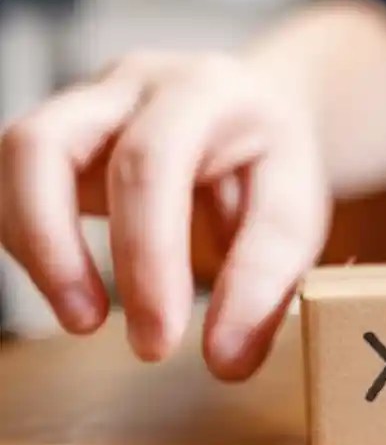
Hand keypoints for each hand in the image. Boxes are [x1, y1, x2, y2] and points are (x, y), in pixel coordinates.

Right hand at [0, 51, 329, 378]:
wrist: (260, 112)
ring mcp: (86, 102)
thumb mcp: (297, 214)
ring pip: (17, 156)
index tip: (160, 341)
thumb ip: (266, 283)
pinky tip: (74, 289)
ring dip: (35, 245)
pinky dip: (34, 242)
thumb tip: (225, 361)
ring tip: (84, 319)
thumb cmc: (273, 165)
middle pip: (46, 143)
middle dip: (62, 249)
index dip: (146, 256)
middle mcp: (133, 82)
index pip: (151, 162)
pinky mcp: (59, 136)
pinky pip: (13, 183)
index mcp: (204, 90)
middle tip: (106, 331)